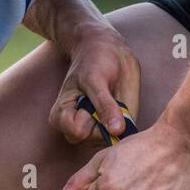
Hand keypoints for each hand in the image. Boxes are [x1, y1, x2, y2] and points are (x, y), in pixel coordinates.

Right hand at [49, 26, 140, 145]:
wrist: (108, 49)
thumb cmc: (94, 61)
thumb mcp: (96, 79)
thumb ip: (104, 106)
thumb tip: (116, 131)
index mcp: (62, 116)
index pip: (77, 132)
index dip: (88, 118)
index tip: (87, 96)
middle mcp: (79, 129)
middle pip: (93, 139)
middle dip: (101, 119)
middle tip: (101, 96)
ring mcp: (98, 131)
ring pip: (110, 140)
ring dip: (115, 120)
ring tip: (110, 98)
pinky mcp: (117, 129)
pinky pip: (125, 136)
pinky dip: (127, 122)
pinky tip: (121, 105)